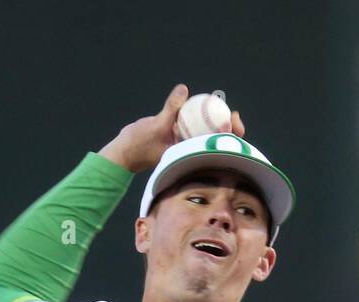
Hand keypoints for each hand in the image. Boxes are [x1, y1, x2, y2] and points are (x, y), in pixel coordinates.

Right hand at [98, 84, 246, 172]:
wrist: (124, 152)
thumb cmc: (139, 144)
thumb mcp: (156, 125)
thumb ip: (171, 108)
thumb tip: (184, 89)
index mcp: (188, 155)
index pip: (214, 147)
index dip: (229, 136)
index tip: (232, 122)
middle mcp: (189, 151)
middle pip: (214, 141)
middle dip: (227, 128)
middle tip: (234, 113)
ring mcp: (184, 145)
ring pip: (204, 133)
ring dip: (214, 122)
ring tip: (221, 107)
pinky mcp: (177, 137)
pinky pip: (192, 126)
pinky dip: (198, 117)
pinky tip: (202, 104)